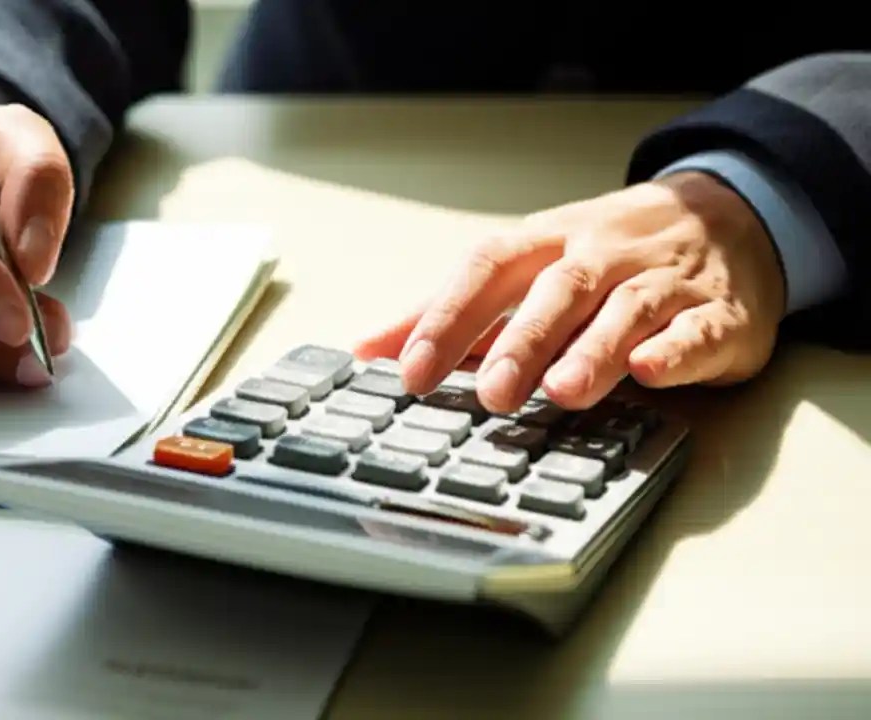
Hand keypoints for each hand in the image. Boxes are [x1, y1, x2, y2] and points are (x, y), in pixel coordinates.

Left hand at [356, 171, 786, 411]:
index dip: (449, 316)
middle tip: (491, 393)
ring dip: (594, 349)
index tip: (410, 370)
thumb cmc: (604, 255)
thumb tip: (368, 349)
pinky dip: (675, 351)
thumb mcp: (525, 268)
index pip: (489, 269)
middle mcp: (602, 255)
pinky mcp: (718, 314)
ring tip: (564, 391)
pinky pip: (698, 329)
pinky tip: (650, 370)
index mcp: (547, 242)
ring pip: (626, 309)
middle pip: (559, 289)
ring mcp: (663, 281)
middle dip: (523, 341)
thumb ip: (450, 311)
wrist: (726, 218)